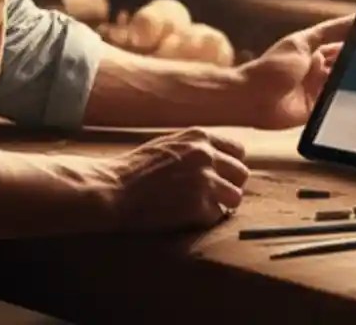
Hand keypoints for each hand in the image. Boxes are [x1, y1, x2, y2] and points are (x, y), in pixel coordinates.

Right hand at [105, 128, 249, 232]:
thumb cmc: (135, 168)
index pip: (238, 150)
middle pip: (241, 174)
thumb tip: (218, 158)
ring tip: (202, 208)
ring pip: (235, 196)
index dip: (230, 166)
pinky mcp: (199, 205)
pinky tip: (188, 217)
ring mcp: (205, 180)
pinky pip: (217, 215)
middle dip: (230, 186)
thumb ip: (196, 147)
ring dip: (222, 204)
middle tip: (213, 196)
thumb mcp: (169, 144)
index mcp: (199, 137)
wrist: (114, 187)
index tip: (221, 176)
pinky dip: (205, 219)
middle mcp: (206, 155)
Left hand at [236, 14, 354, 129]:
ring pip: (345, 83)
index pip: (342, 42)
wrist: (254, 98)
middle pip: (346, 63)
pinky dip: (349, 99)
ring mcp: (318, 89)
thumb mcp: (303, 43)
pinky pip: (338, 103)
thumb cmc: (274, 67)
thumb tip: (355, 17)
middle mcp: (318, 69)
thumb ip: (329, 32)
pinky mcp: (318, 108)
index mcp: (313, 50)